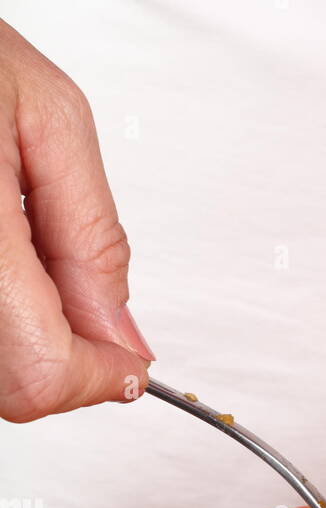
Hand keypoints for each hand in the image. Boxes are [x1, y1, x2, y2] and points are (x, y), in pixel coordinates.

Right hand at [0, 20, 151, 420]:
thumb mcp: (49, 118)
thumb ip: (95, 239)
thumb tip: (121, 334)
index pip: (43, 375)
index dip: (99, 377)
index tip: (128, 360)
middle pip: (14, 387)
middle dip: (68, 356)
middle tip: (82, 295)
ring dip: (31, 337)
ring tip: (28, 249)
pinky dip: (3, 317)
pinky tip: (5, 258)